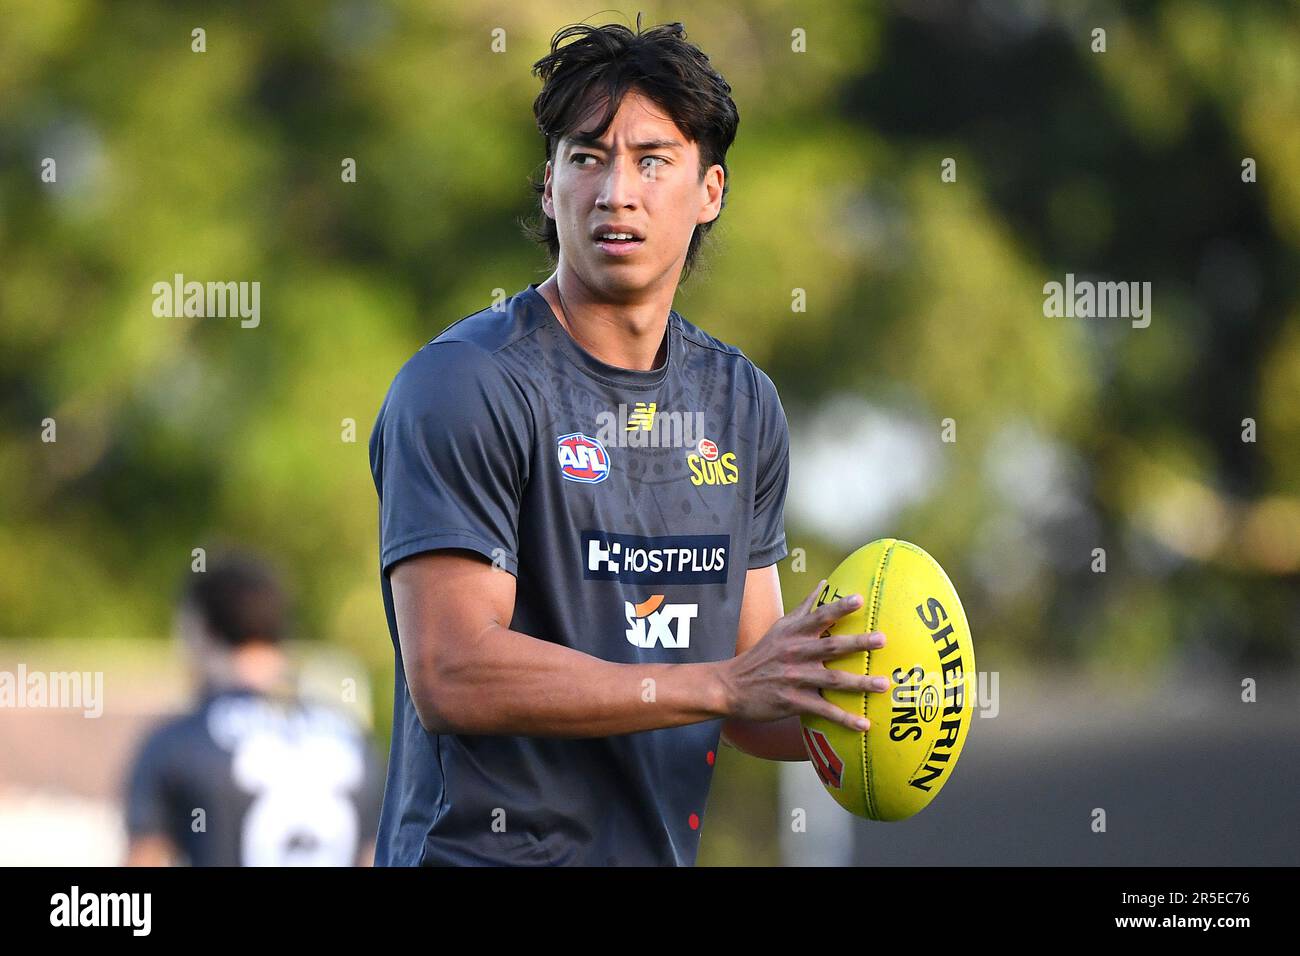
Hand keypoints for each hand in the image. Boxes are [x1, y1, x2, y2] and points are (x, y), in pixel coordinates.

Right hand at [717, 579, 888, 731]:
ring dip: (860, 683)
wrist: (731, 685)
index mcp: (793, 633)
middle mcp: (796, 653)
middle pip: (831, 646)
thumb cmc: (761, 654)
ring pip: (832, 680)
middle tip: (882, 639)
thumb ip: (804, 607)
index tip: (859, 599)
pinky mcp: (793, 702)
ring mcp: (795, 678)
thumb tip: (824, 583)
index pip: (819, 616)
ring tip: (884, 684)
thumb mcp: (780, 626)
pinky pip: (823, 710)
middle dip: (858, 643)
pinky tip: (864, 724)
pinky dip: (844, 718)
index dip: (838, 607)